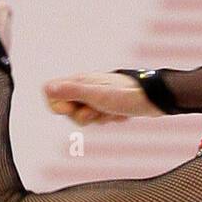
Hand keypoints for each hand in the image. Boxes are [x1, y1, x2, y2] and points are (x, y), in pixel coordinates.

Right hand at [43, 71, 160, 124]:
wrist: (154, 99)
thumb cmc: (125, 96)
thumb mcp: (96, 96)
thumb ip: (72, 92)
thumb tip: (48, 89)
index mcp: (79, 81)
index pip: (51, 94)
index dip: (59, 106)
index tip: (74, 107)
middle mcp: (85, 87)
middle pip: (68, 111)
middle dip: (82, 117)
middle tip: (98, 110)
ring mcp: (96, 96)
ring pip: (84, 117)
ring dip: (98, 119)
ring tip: (112, 112)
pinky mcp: (107, 104)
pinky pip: (99, 118)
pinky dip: (109, 119)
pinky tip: (120, 114)